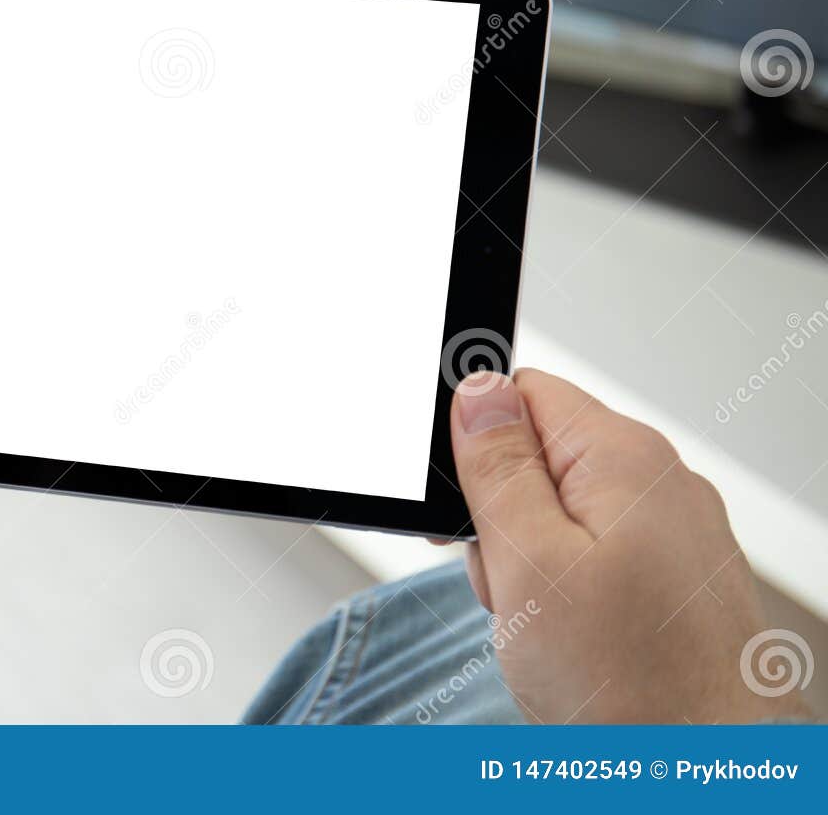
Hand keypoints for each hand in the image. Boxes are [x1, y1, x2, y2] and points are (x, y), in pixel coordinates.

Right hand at [450, 368, 812, 722]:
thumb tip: (478, 387)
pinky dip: (568, 591)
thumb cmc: (628, 684)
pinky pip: (597, 557)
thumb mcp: (529, 562)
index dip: (473, 443)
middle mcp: (662, 483)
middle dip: (502, 518)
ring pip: (563, 514)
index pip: (523, 393)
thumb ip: (498, 465)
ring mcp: (677, 533)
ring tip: (543, 624)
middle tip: (510, 584)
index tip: (461, 505)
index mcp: (624, 458)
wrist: (699, 774)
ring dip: (531, 563)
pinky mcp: (678, 578)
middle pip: (539, 458)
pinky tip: (571, 638)